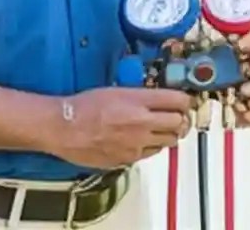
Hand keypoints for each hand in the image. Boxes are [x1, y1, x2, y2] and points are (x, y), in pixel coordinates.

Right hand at [49, 87, 191, 168]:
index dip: (186, 102)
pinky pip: (152, 153)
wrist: (64, 128)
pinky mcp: (128, 158)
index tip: (185, 102)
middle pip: (180, 122)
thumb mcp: (118, 90)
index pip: (179, 100)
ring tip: (161, 130)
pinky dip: (152, 147)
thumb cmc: (85, 107)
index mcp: (139, 100)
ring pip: (170, 140)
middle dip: (181, 119)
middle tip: (178, 118)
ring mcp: (136, 142)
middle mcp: (142, 122)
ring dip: (169, 134)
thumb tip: (162, 100)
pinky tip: (144, 141)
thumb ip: (143, 97)